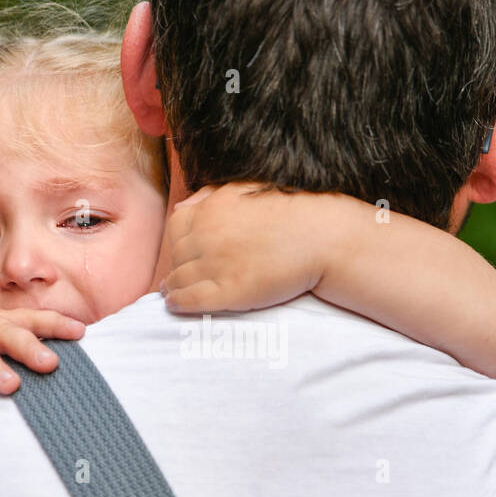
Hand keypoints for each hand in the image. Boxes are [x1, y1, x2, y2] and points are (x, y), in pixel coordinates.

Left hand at [160, 182, 338, 313]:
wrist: (323, 237)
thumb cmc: (292, 211)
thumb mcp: (246, 191)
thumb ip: (211, 196)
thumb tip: (183, 205)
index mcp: (210, 210)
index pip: (175, 227)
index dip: (177, 242)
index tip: (184, 252)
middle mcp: (207, 236)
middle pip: (176, 255)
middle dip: (176, 265)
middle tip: (179, 276)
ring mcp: (216, 265)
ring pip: (178, 280)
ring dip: (173, 287)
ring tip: (172, 293)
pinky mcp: (229, 291)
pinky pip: (191, 300)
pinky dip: (179, 303)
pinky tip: (176, 305)